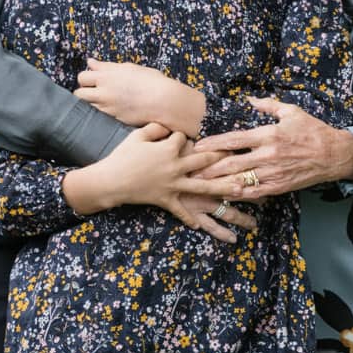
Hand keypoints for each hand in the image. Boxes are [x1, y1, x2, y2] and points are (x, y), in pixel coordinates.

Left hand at [74, 59, 204, 134]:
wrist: (164, 101)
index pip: (83, 75)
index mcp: (108, 75)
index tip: (93, 80)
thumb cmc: (152, 82)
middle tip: (94, 92)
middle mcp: (104, 90)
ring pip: (86, 105)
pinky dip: (100, 113)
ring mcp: (107, 106)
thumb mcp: (130, 68)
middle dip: (84, 91)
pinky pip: (98, 115)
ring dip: (91, 103)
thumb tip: (91, 62)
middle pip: (79, 92)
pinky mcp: (113, 119)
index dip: (87, 78)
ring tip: (104, 102)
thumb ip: (108, 67)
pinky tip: (112, 111)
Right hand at [78, 126, 255, 244]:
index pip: (186, 139)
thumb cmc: (123, 156)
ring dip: (223, 188)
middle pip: (205, 160)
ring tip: (241, 191)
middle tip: (240, 156)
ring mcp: (173, 184)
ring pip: (203, 187)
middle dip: (224, 157)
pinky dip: (189, 219)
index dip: (189, 138)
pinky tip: (200, 226)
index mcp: (169, 149)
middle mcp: (176, 166)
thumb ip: (156, 128)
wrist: (111, 180)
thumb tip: (168, 125)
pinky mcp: (166, 199)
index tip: (194, 137)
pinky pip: (180, 211)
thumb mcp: (138, 136)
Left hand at [181, 98, 352, 200]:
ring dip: (219, 183)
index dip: (213, 144)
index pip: (234, 140)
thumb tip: (250, 99)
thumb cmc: (313, 130)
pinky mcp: (279, 186)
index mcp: (269, 135)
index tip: (196, 146)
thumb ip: (268, 105)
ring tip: (200, 185)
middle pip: (231, 164)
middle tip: (189, 170)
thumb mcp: (292, 112)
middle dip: (208, 168)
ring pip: (240, 180)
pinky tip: (225, 195)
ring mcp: (273, 173)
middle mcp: (269, 155)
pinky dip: (239, 194)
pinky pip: (255, 193)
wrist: (334, 155)